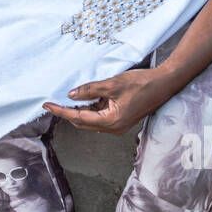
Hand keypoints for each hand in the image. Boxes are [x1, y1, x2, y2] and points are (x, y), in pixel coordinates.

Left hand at [43, 67, 174, 134]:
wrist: (164, 84)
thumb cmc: (142, 84)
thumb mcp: (113, 84)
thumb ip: (90, 90)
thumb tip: (71, 95)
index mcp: (111, 121)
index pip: (79, 118)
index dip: (61, 111)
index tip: (47, 105)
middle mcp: (114, 127)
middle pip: (83, 122)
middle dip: (68, 112)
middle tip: (53, 102)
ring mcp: (118, 125)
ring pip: (91, 120)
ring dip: (80, 110)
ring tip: (69, 97)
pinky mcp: (121, 119)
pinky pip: (100, 116)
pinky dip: (91, 108)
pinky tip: (86, 97)